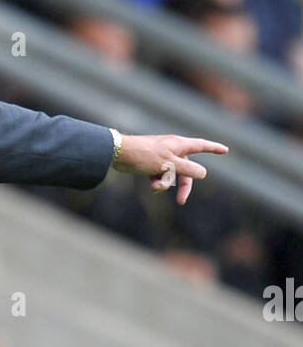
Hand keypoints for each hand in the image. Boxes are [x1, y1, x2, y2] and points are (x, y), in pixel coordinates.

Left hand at [114, 134, 228, 205]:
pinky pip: (161, 178)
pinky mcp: (152, 166)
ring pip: (172, 177)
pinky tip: (150, 183)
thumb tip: (203, 173)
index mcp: (180, 145)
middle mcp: (173, 150)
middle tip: (181, 201)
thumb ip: (188, 169)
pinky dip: (157, 182)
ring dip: (165, 184)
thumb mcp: (170, 164)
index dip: (214, 149)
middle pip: (186, 171)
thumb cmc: (146, 155)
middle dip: (183, 186)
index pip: (202, 146)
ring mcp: (163, 159)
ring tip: (154, 184)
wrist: (121, 154)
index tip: (225, 150)